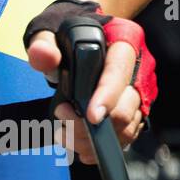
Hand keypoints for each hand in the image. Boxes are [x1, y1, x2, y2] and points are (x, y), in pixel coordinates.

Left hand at [28, 31, 144, 164]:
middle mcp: (138, 70)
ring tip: (63, 134)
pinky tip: (78, 146)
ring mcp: (138, 93)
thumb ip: (44, 43)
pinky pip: (123, 137)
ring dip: (93, 140)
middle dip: (92, 124)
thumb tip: (41, 54)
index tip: (92, 115)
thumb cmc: (69, 35)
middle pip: (125, 108)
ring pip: (125, 127)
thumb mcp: (52, 31)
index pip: (120, 72)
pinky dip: (101, 147)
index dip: (108, 95)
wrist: (82, 38)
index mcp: (124, 43)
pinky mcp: (133, 112)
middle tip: (60, 116)